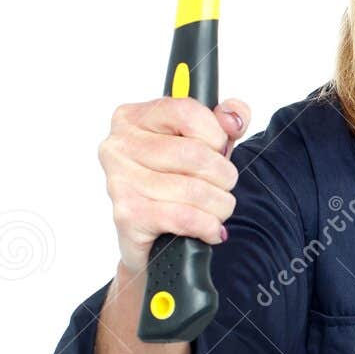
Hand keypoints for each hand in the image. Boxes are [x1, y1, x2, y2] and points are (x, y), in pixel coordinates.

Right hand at [99, 95, 249, 275]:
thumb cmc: (172, 187)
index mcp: (133, 118)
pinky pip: (184, 217)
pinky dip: (208, 225)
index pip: (185, 111)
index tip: (220, 150)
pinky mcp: (128, 215)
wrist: (149, 241)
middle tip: (223, 187)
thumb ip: (223, 123)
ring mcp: (120, 181)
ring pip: (193, 189)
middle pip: (194, 154)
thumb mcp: (202, 147)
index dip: (215, 134)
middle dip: (223, 175)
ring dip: (219, 204)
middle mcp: (120, 146)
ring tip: (218, 209)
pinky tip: (210, 229)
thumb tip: (234, 117)